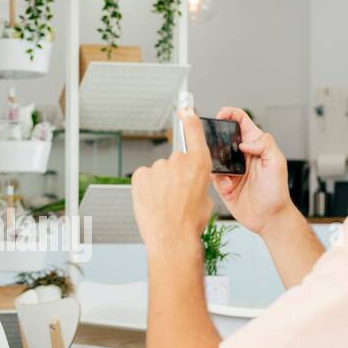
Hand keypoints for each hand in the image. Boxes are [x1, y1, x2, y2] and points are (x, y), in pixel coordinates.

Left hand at [130, 112, 213, 258]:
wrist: (171, 238)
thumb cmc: (190, 223)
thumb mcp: (206, 200)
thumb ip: (198, 183)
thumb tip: (189, 183)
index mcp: (199, 164)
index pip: (194, 133)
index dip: (190, 119)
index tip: (185, 109)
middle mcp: (178, 160)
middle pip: (175, 162)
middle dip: (174, 176)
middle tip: (175, 197)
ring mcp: (158, 167)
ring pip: (158, 173)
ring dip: (159, 185)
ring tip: (164, 205)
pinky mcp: (141, 175)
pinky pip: (144, 179)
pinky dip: (146, 189)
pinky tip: (152, 203)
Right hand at [210, 106, 291, 234]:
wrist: (269, 218)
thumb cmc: (276, 192)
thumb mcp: (277, 163)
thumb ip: (264, 145)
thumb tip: (244, 141)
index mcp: (255, 145)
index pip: (241, 122)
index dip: (230, 114)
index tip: (221, 114)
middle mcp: (241, 156)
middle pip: (223, 137)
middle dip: (215, 138)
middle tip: (212, 143)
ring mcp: (231, 170)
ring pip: (214, 156)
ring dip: (215, 162)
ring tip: (226, 174)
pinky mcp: (222, 184)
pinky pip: (211, 176)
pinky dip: (216, 180)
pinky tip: (229, 188)